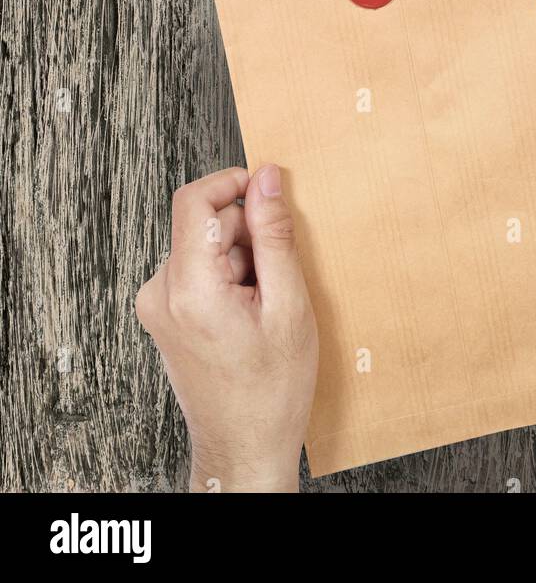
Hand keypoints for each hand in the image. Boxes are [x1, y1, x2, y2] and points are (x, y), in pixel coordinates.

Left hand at [135, 164, 317, 492]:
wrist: (244, 449)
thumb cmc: (270, 391)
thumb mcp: (288, 305)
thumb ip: (274, 234)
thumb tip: (266, 178)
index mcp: (188, 289)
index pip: (194, 199)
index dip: (232, 183)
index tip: (265, 189)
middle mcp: (160, 292)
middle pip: (204, 223)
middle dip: (246, 236)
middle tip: (276, 277)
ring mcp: (156, 305)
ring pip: (203, 246)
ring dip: (239, 261)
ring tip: (262, 305)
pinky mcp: (162, 313)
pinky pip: (196, 269)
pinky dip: (226, 278)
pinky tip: (246, 314)